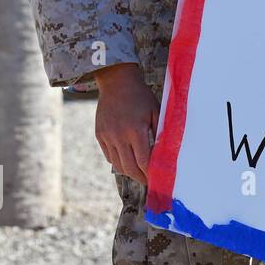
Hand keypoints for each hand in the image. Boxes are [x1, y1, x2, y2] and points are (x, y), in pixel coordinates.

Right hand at [94, 63, 158, 185]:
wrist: (116, 83)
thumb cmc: (141, 96)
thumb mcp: (156, 111)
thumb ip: (160, 132)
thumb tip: (165, 152)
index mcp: (135, 130)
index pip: (143, 161)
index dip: (150, 173)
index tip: (157, 178)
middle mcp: (119, 135)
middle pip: (128, 167)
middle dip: (140, 177)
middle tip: (148, 181)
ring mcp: (107, 136)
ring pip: (117, 164)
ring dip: (128, 171)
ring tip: (138, 173)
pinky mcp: (99, 135)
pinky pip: (109, 155)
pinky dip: (118, 161)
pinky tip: (127, 160)